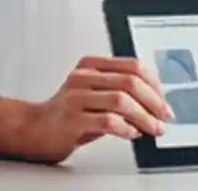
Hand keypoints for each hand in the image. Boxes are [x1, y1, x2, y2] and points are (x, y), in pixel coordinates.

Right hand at [19, 56, 172, 162]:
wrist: (33, 129)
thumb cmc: (68, 113)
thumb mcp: (96, 93)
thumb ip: (121, 92)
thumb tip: (156, 104)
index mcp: (92, 65)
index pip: (133, 66)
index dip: (155, 84)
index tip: (164, 102)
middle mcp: (83, 77)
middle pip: (130, 82)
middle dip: (154, 101)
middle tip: (163, 116)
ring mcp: (75, 97)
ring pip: (121, 100)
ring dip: (144, 117)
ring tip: (152, 128)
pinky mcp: (71, 119)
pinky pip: (107, 121)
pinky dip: (126, 128)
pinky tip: (132, 133)